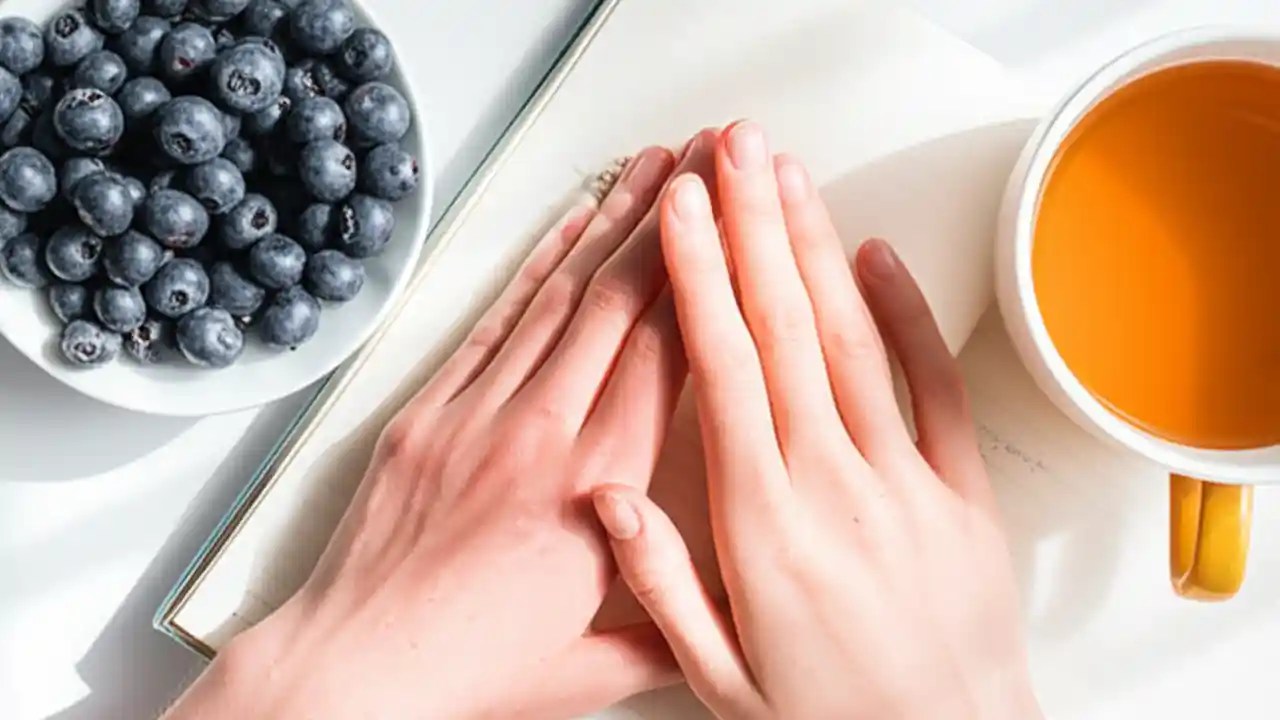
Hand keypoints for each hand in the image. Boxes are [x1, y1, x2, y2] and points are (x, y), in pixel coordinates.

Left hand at [165, 131, 720, 719]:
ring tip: (651, 166)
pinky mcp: (429, 412)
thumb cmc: (473, 671)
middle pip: (622, 303)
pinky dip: (535, 267)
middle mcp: (544, 437)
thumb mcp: (600, 667)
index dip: (710, 276)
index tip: (739, 221)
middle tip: (711, 159)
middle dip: (673, 219)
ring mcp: (480, 415)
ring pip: (561, 298)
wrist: (357, 668)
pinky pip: (494, 323)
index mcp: (601, 493)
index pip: (671, 357)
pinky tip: (566, 226)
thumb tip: (737, 606)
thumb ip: (677, 627)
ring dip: (610, 222)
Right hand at [593, 122, 1041, 719]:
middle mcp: (835, 486)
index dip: (702, 281)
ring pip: (854, 341)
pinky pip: (935, 386)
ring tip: (788, 179)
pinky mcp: (961, 490)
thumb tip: (609, 499)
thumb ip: (662, 581)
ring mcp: (905, 481)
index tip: (684, 215)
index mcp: (765, 525)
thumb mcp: (720, 675)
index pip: (725, 373)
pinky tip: (879, 258)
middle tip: (734, 153)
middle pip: (788, 331)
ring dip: (817, 250)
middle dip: (754, 230)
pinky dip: (908, 316)